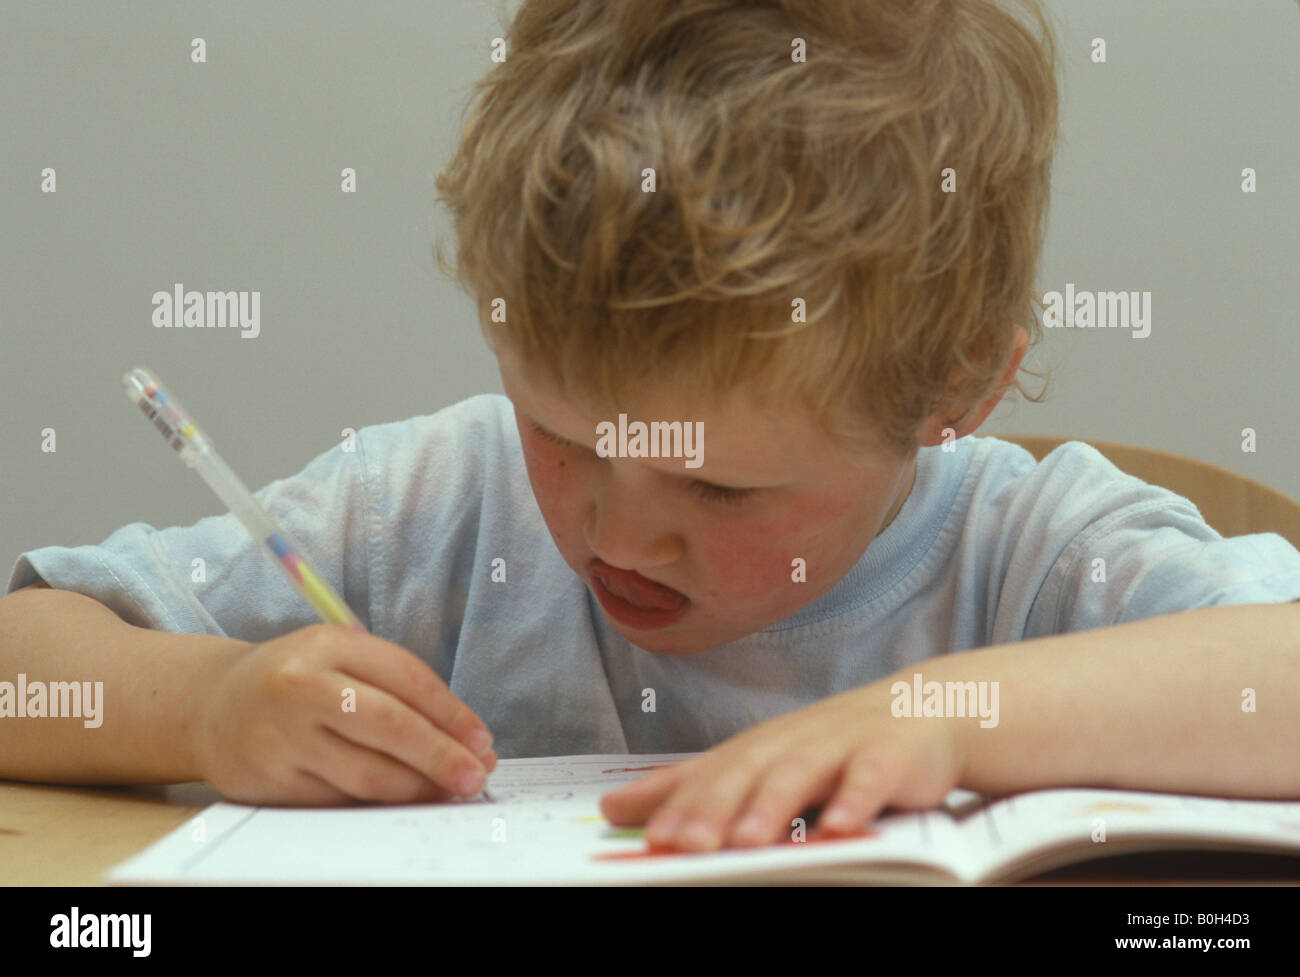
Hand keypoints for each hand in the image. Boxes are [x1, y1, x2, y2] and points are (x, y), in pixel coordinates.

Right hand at [191, 623, 496, 804]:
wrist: (213, 705)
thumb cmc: (298, 680)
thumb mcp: (342, 659)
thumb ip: (398, 688)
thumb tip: (465, 739)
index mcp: (330, 645)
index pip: (408, 680)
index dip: (452, 715)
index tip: (482, 741)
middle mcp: (302, 686)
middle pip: (391, 727)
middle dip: (442, 756)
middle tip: (475, 776)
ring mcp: (282, 736)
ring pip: (367, 773)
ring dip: (416, 788)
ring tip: (446, 792)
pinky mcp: (268, 780)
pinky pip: (338, 800)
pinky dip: (377, 805)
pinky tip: (401, 802)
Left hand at [598, 678, 968, 850]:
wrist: (924, 710)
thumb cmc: (830, 747)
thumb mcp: (758, 765)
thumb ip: (691, 787)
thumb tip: (611, 808)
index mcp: (757, 748)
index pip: (709, 777)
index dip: (678, 806)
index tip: (649, 839)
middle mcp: (792, 741)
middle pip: (747, 773)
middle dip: (714, 809)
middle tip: (685, 844)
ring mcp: (841, 743)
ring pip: (802, 772)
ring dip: (773, 805)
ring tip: (747, 841)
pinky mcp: (891, 754)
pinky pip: (872, 778)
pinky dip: (856, 801)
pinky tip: (839, 828)